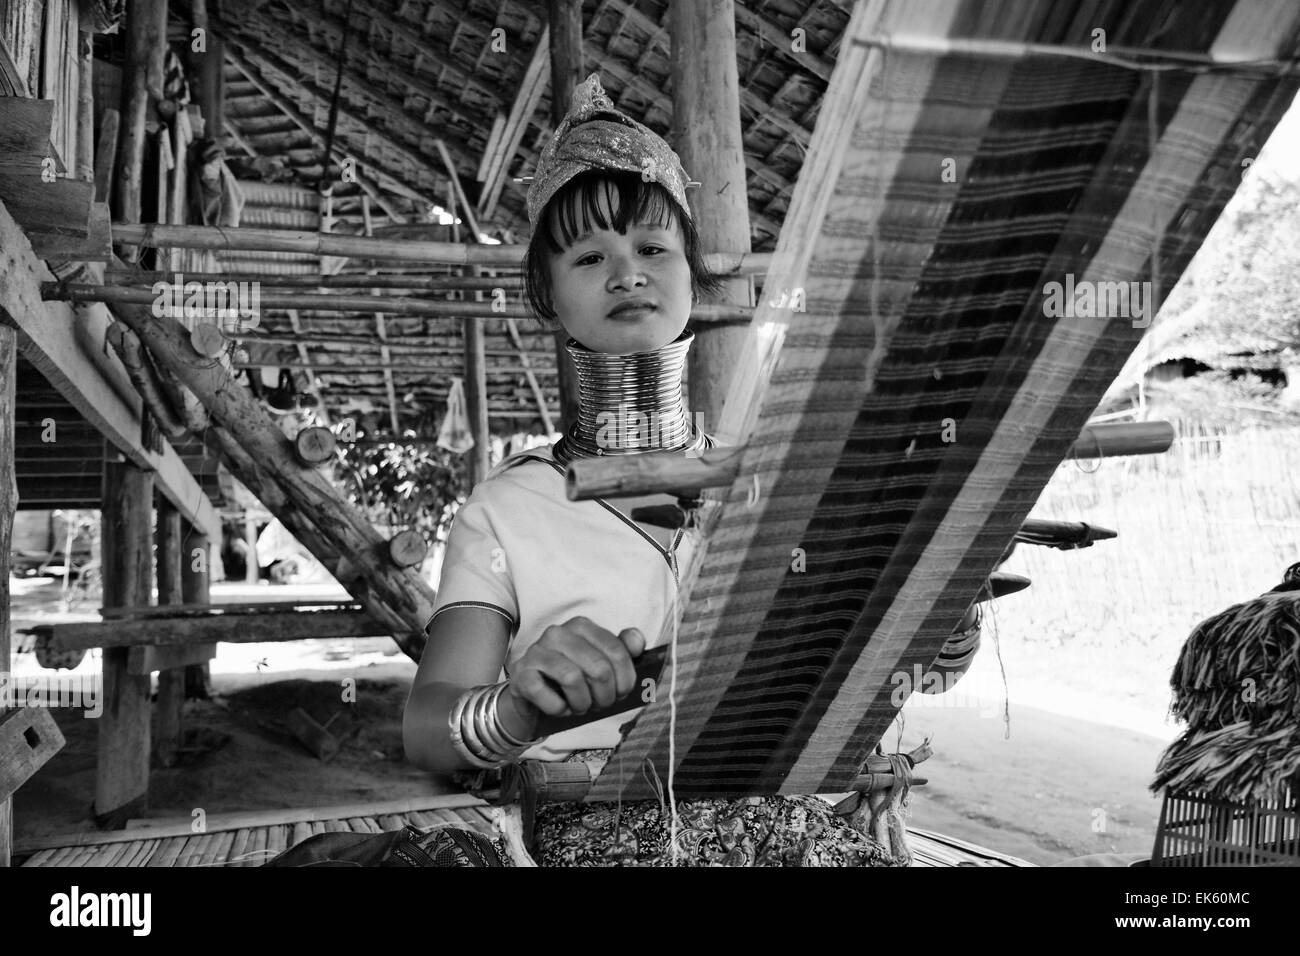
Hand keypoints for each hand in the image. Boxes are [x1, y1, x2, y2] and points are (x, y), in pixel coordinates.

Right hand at [498, 617, 645, 740]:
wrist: (531, 699)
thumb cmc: (571, 682)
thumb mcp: (599, 665)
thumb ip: (622, 650)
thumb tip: (637, 641)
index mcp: (581, 626)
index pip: (618, 652)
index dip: (625, 680)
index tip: (620, 693)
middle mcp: (558, 633)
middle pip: (599, 668)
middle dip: (605, 696)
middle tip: (599, 704)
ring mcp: (537, 652)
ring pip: (573, 679)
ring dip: (582, 703)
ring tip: (579, 707)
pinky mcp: (521, 674)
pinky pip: (549, 696)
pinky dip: (559, 709)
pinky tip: (559, 707)